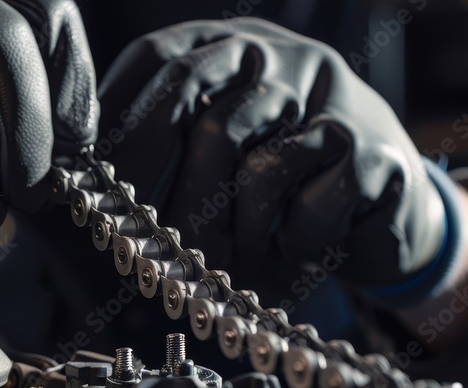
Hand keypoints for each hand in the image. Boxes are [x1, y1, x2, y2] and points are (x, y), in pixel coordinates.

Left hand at [98, 18, 456, 305]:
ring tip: (229, 259)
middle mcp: (275, 55)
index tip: (84, 178)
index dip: (113, 118)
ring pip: (239, 147)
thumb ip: (167, 156)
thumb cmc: (284, 193)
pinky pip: (304, 198)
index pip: (155, 58)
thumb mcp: (222, 163)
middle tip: (138, 235)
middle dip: (149, 170)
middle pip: (188, 89)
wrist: (389, 211)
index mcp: (231, 47)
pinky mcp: (370, 148)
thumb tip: (79, 188)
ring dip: (223, 222)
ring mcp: (327, 93)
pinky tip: (295, 253)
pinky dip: (289, 241)